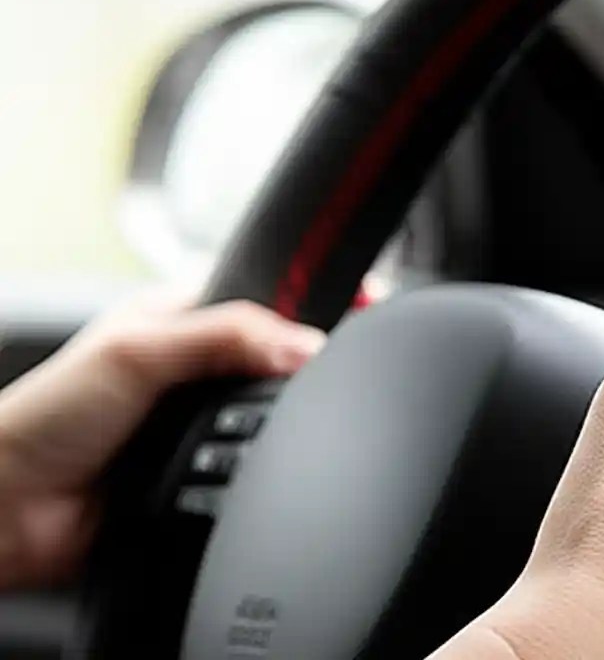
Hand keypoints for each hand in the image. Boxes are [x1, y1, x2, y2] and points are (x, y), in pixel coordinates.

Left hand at [0, 293, 324, 588]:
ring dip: (285, 421)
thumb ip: (225, 335)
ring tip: (300, 415)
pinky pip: (261, 465)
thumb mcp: (139, 349)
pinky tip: (269, 462)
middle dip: (309, 364)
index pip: (267, 296)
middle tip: (332, 367)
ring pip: (277, 415)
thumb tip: (304, 344)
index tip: (368, 303)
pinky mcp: (209, 476)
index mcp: (183, 318)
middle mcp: (198, 369)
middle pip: (282, 358)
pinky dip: (269, 465)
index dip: (316, 297)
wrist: (12, 508)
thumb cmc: (45, 416)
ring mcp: (204, 424)